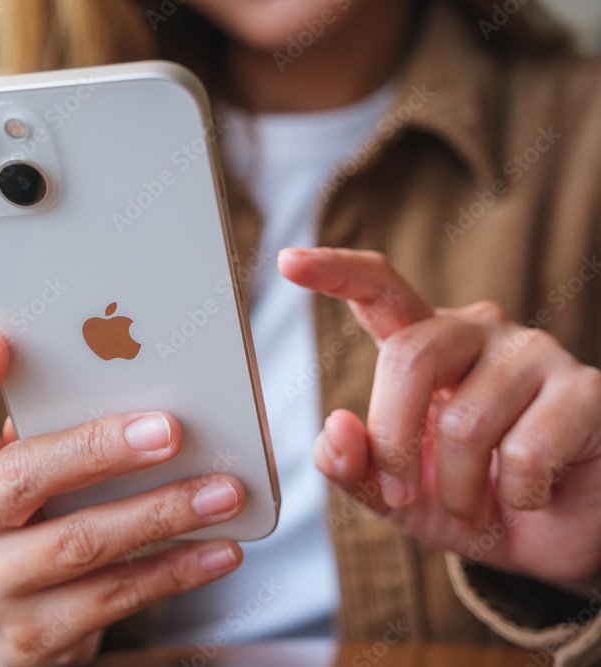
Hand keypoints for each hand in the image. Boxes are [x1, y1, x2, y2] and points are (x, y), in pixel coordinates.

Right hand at [0, 331, 244, 666]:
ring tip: (223, 492)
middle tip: (170, 430)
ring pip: (82, 542)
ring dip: (162, 513)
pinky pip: (115, 597)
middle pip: (21, 476)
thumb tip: (147, 401)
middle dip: (99, 449)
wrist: (11, 626)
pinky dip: (175, 570)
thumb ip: (56, 434)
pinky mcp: (32, 636)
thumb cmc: (32, 522)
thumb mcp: (21, 475)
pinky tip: (219, 550)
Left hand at [279, 247, 600, 595]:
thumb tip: (335, 429)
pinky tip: (534, 493)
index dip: (337, 272)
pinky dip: (518, 495)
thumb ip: (353, 467)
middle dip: (392, 442)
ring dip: (459, 489)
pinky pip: (526, 451)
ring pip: (463, 420)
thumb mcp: (397, 496)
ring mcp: (536, 354)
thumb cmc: (473, 499)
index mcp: (425, 345)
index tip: (289, 261)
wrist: (560, 534)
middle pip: (409, 358)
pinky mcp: (588, 391)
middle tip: (402, 495)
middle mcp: (479, 332)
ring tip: (477, 503)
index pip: (380, 289)